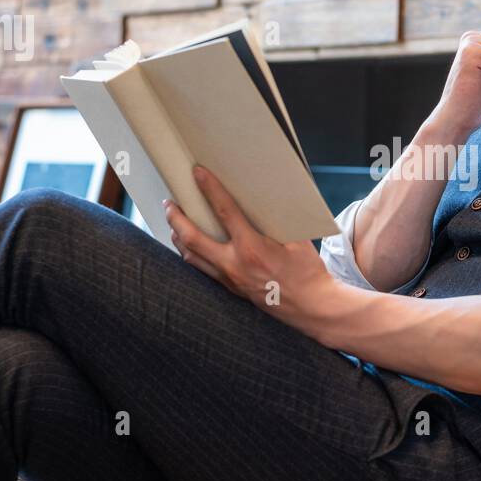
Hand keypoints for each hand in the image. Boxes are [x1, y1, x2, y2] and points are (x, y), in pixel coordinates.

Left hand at [163, 164, 336, 330]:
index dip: (210, 189)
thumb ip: (278, 220)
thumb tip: (265, 200)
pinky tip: (189, 247)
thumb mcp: (297, 239)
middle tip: (169, 203)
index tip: (198, 174)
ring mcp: (230, 279)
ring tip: (173, 223)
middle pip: (192, 238)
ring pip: (191, 257)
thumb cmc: (308, 272)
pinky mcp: (231, 288)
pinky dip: (191, 255)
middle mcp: (235, 264)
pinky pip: (202, 269)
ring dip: (178, 237)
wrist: (311, 307)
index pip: (225, 211)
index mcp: (253, 248)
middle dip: (176, 218)